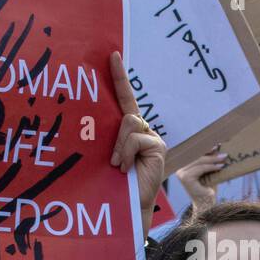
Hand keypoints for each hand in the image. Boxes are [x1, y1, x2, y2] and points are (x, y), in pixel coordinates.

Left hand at [109, 52, 166, 232]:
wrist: (129, 204)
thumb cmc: (115, 182)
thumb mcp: (108, 154)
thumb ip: (110, 137)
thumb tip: (101, 126)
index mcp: (129, 129)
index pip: (125, 97)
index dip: (120, 77)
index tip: (112, 55)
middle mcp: (143, 130)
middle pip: (126, 114)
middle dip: (116, 138)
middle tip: (113, 161)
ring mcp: (152, 137)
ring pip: (130, 124)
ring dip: (119, 147)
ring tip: (118, 167)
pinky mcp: (158, 145)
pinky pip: (136, 137)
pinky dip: (126, 152)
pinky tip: (126, 168)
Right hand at [177, 147, 225, 210]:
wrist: (206, 206)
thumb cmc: (209, 188)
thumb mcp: (210, 171)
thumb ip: (211, 160)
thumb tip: (218, 146)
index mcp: (184, 166)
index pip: (195, 153)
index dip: (206, 147)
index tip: (218, 144)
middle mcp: (180, 169)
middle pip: (197, 156)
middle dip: (211, 153)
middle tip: (224, 152)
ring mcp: (181, 173)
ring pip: (199, 161)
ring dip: (213, 159)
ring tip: (224, 158)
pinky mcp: (185, 178)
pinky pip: (200, 168)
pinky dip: (211, 167)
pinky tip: (220, 167)